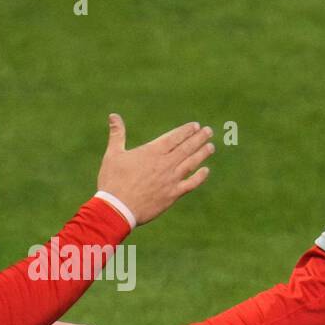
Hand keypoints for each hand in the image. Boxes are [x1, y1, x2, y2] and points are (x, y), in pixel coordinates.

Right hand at [96, 114, 213, 224]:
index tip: (195, 126)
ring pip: (191, 163)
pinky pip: (190, 184)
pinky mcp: (172, 195)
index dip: (186, 131)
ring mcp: (171, 180)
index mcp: (152, 152)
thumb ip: (117, 134)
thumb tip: (113, 115)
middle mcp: (165, 164)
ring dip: (202, 154)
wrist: (117, 209)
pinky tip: (206, 171)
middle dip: (199, 138)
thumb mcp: (113, 154)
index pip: (174, 137)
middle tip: (208, 131)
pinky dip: (199, 177)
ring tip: (211, 147)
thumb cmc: (113, 181)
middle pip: (186, 148)